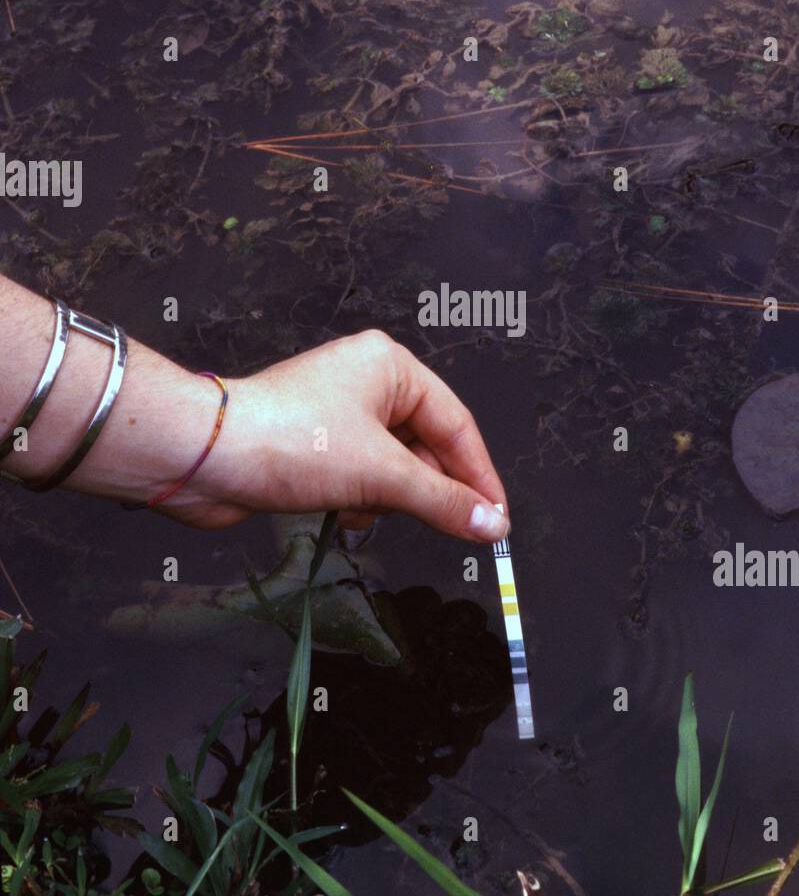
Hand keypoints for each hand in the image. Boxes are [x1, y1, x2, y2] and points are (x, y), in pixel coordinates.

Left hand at [171, 330, 509, 540]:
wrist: (205, 456)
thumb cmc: (287, 441)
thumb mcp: (382, 474)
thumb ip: (443, 501)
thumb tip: (490, 522)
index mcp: (390, 366)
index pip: (456, 425)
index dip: (479, 476)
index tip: (497, 519)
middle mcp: (367, 383)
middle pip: (427, 448)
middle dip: (424, 489)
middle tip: (447, 528)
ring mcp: (339, 415)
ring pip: (395, 469)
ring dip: (386, 499)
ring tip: (364, 507)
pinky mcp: (315, 446)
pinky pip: (362, 479)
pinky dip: (360, 501)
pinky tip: (342, 512)